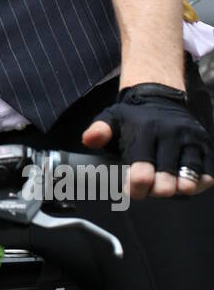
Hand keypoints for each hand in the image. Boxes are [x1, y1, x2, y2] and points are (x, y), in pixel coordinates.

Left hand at [82, 83, 213, 199]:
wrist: (160, 97)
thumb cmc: (133, 116)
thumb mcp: (111, 117)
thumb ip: (99, 130)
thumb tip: (89, 140)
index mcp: (145, 131)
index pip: (142, 171)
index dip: (136, 189)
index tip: (130, 190)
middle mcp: (170, 134)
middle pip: (167, 180)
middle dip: (155, 192)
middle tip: (149, 189)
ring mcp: (190, 139)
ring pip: (190, 177)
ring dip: (178, 190)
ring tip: (169, 188)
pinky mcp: (204, 144)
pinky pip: (208, 172)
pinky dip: (200, 183)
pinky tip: (187, 184)